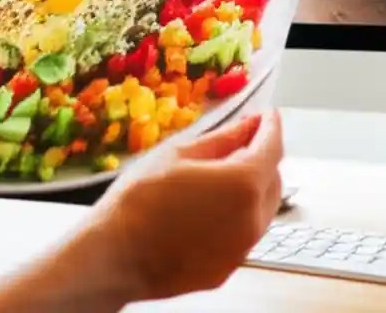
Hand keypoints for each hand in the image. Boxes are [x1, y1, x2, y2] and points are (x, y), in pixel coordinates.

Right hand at [0, 110, 283, 312]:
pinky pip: (243, 234)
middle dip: (262, 158)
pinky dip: (237, 217)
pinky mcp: (227, 268)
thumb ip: (223, 139)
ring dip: (250, 189)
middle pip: (273, 180)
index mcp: (243, 183)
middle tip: (239, 143)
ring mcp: (242, 248)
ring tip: (218, 178)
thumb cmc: (138, 200)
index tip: (267, 115)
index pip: (272, 147)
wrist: (112, 256)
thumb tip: (249, 125)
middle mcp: (252, 218)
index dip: (271, 127)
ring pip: (261, 210)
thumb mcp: (178, 154)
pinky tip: (207, 210)